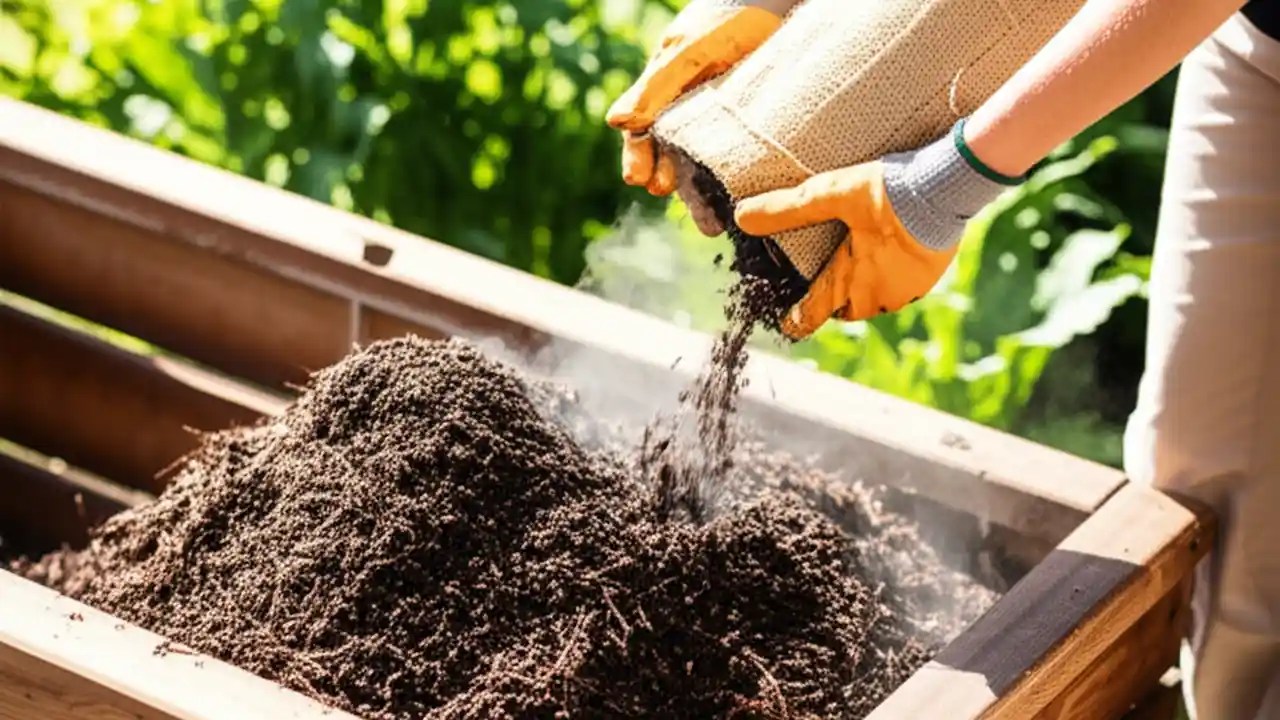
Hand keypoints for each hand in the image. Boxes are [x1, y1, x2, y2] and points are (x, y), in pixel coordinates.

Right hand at [606, 1, 783, 197]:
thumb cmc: (732, 12)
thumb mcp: (693, 48)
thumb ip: (657, 85)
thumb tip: (616, 122)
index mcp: (667, 88)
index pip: (643, 131)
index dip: (638, 156)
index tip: (638, 179)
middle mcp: (691, 107)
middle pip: (671, 153)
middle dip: (668, 178)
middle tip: (667, 193)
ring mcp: (723, 118)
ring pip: (704, 162)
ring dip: (701, 193)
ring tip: (708, 220)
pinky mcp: (754, 125)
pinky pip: (739, 160)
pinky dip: (736, 183)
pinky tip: (741, 202)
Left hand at [734, 120, 1020, 338]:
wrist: (950, 187)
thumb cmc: (890, 193)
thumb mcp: (832, 193)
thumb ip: (787, 208)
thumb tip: (741, 216)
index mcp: (847, 280)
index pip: (813, 313)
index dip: (796, 319)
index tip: (786, 323)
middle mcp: (875, 295)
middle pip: (845, 310)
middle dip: (832, 301)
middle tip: (824, 282)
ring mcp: (905, 291)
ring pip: (874, 301)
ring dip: (862, 291)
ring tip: (857, 266)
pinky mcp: (928, 279)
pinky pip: (901, 289)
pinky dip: (889, 278)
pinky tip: (889, 255)